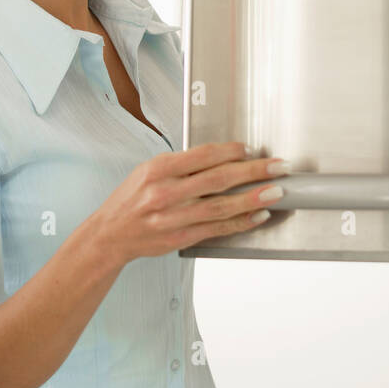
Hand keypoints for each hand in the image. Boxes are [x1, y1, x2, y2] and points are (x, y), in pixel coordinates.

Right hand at [97, 141, 287, 262]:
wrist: (110, 235)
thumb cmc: (132, 198)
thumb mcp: (149, 170)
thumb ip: (182, 164)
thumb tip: (223, 156)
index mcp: (158, 170)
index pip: (202, 155)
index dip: (230, 151)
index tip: (250, 149)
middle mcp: (165, 193)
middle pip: (218, 179)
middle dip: (254, 171)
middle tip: (278, 167)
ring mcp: (173, 218)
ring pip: (221, 207)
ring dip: (253, 198)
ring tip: (276, 192)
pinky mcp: (180, 239)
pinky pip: (216, 229)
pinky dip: (240, 222)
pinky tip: (258, 215)